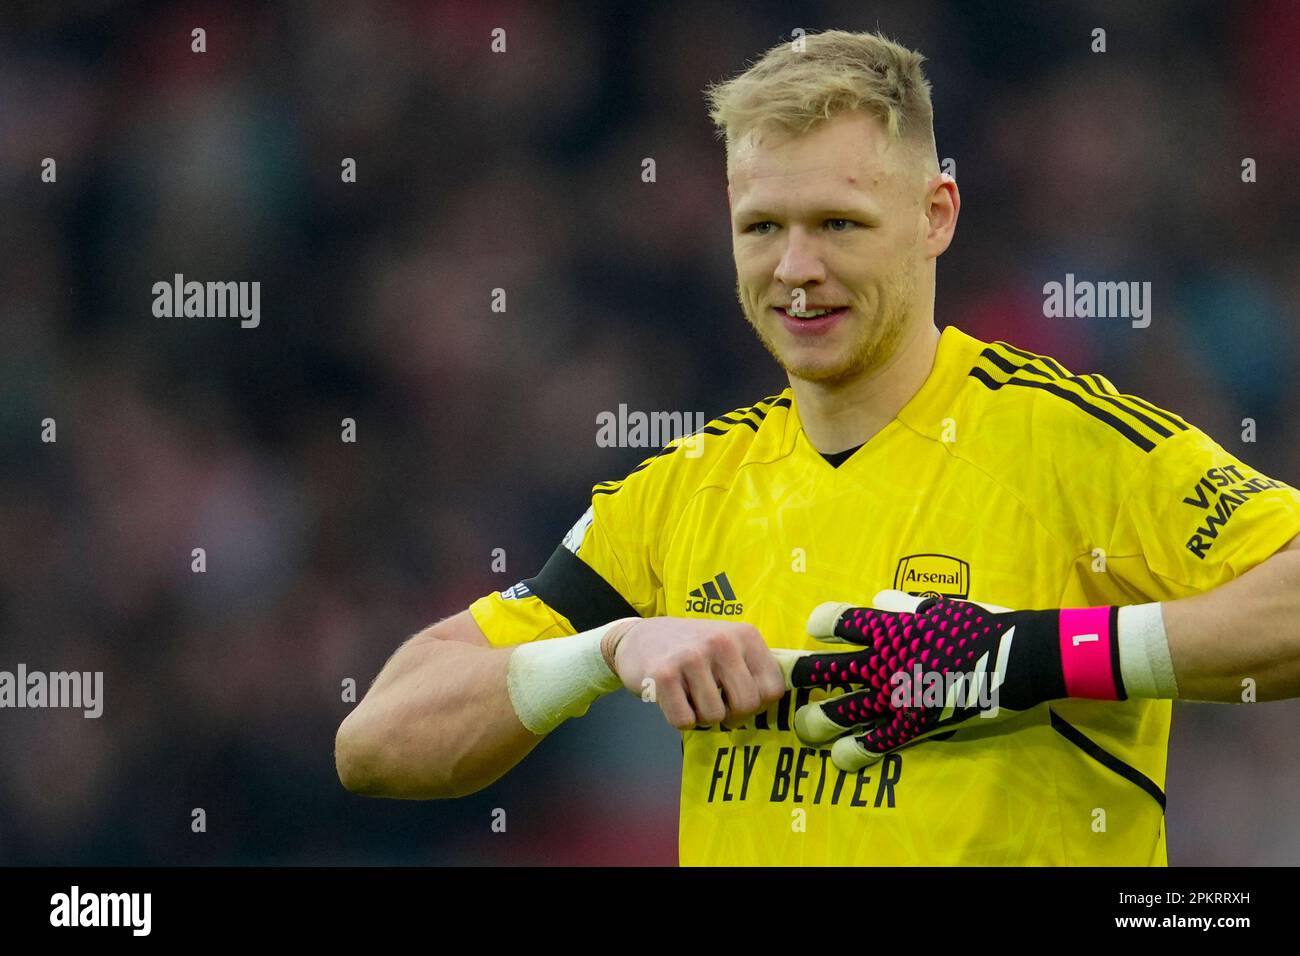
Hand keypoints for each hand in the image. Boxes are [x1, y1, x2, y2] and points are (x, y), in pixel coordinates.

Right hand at [608, 617, 787, 730]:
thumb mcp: (729, 644)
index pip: (773, 690)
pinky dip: (680, 718)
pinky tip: (673, 697)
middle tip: (715, 702)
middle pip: (746, 705)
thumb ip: (756, 668)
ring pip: (714, 717)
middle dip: (731, 714)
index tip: (738, 697)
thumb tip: (787, 703)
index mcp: (745, 634)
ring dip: (702, 716)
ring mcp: (691, 657)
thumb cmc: (692, 648)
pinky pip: (685, 720)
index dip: (757, 704)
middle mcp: (721, 641)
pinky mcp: (663, 675)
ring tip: (691, 694)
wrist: (638, 638)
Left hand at [781, 590, 1116, 769]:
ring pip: (840, 711)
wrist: (1017, 658)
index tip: (819, 628)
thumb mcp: (938, 605)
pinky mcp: (914, 724)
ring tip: (803, 725)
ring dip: (815, 721)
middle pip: (823, 669)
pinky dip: (855, 751)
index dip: (822, 623)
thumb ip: (902, 605)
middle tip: (781, 678)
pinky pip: (876, 741)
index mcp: (888, 625)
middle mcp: (883, 661)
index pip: (834, 620)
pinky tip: (839, 756)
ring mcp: (896, 696)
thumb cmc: (979, 624)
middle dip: (795, 674)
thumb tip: (877, 603)